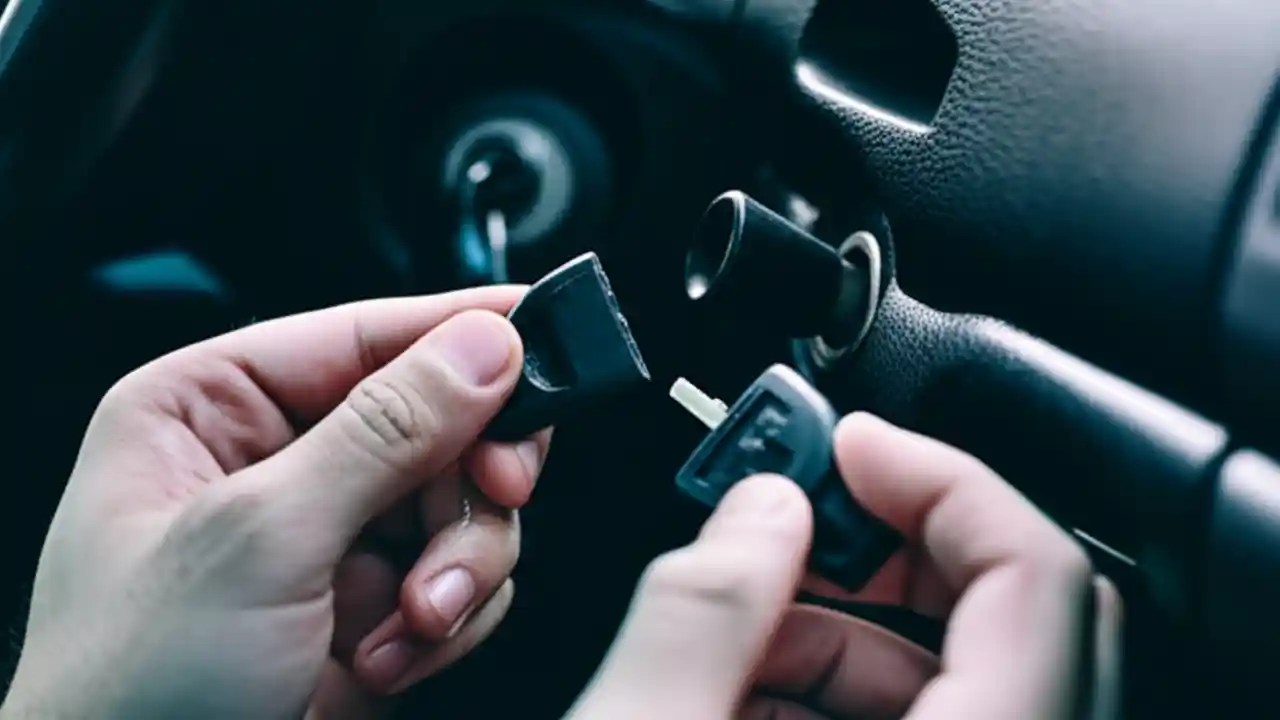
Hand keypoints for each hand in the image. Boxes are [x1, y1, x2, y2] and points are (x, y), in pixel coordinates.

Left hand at [3, 287, 551, 718]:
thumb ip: (383, 433)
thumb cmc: (129, 694)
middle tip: (497, 497)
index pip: (363, 335)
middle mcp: (273, 463)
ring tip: (413, 621)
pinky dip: (447, 621)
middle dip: (466, 482)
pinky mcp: (366, 607)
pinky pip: (459, 577)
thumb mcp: (260, 540)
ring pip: (460, 505)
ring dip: (458, 567)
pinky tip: (389, 657)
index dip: (462, 332)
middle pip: (434, 421)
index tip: (548, 339)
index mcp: (211, 408)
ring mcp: (326, 538)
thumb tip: (483, 345)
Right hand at [568, 413, 1121, 719]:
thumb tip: (758, 504)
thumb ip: (698, 607)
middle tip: (786, 515)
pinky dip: (830, 691)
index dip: (942, 477)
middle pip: (1007, 612)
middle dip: (882, 547)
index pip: (1036, 577)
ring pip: (956, 671)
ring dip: (839, 627)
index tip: (852, 443)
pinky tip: (734, 692)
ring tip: (728, 624)